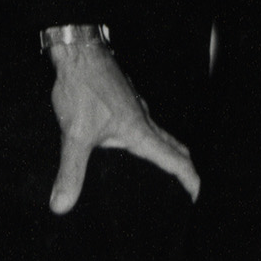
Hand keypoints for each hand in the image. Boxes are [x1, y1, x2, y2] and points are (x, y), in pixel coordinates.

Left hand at [48, 36, 201, 211]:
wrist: (79, 54)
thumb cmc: (83, 88)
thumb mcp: (75, 135)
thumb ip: (71, 172)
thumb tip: (62, 206)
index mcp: (139, 131)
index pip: (174, 160)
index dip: (190, 179)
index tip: (199, 195)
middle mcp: (143, 120)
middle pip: (175, 147)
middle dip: (186, 167)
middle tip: (192, 186)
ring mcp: (135, 108)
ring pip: (161, 134)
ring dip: (169, 153)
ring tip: (169, 170)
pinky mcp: (124, 102)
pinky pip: (146, 125)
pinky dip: (151, 140)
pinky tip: (133, 143)